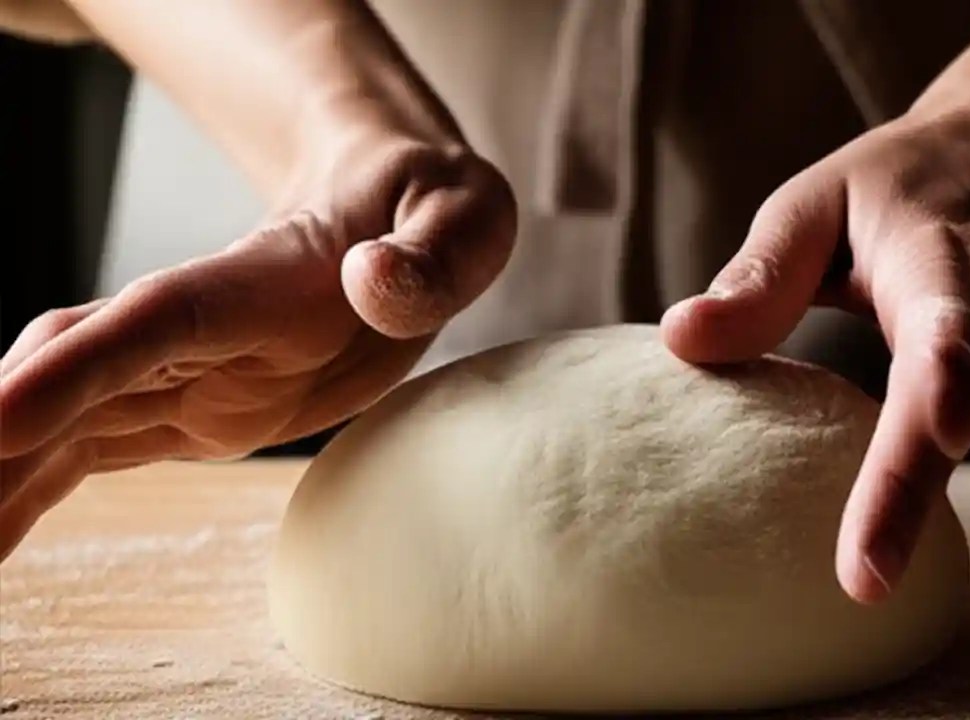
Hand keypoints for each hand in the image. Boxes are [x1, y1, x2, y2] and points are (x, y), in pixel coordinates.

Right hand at [0, 132, 515, 559]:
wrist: (386, 212)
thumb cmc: (429, 212)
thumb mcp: (465, 219)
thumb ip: (433, 257)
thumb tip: (377, 280)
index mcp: (256, 283)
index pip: (151, 321)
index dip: (74, 366)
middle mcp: (192, 328)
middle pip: (72, 378)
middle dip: (0, 436)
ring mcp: (177, 369)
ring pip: (62, 424)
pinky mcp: (179, 404)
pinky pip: (87, 451)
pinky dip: (28, 491)